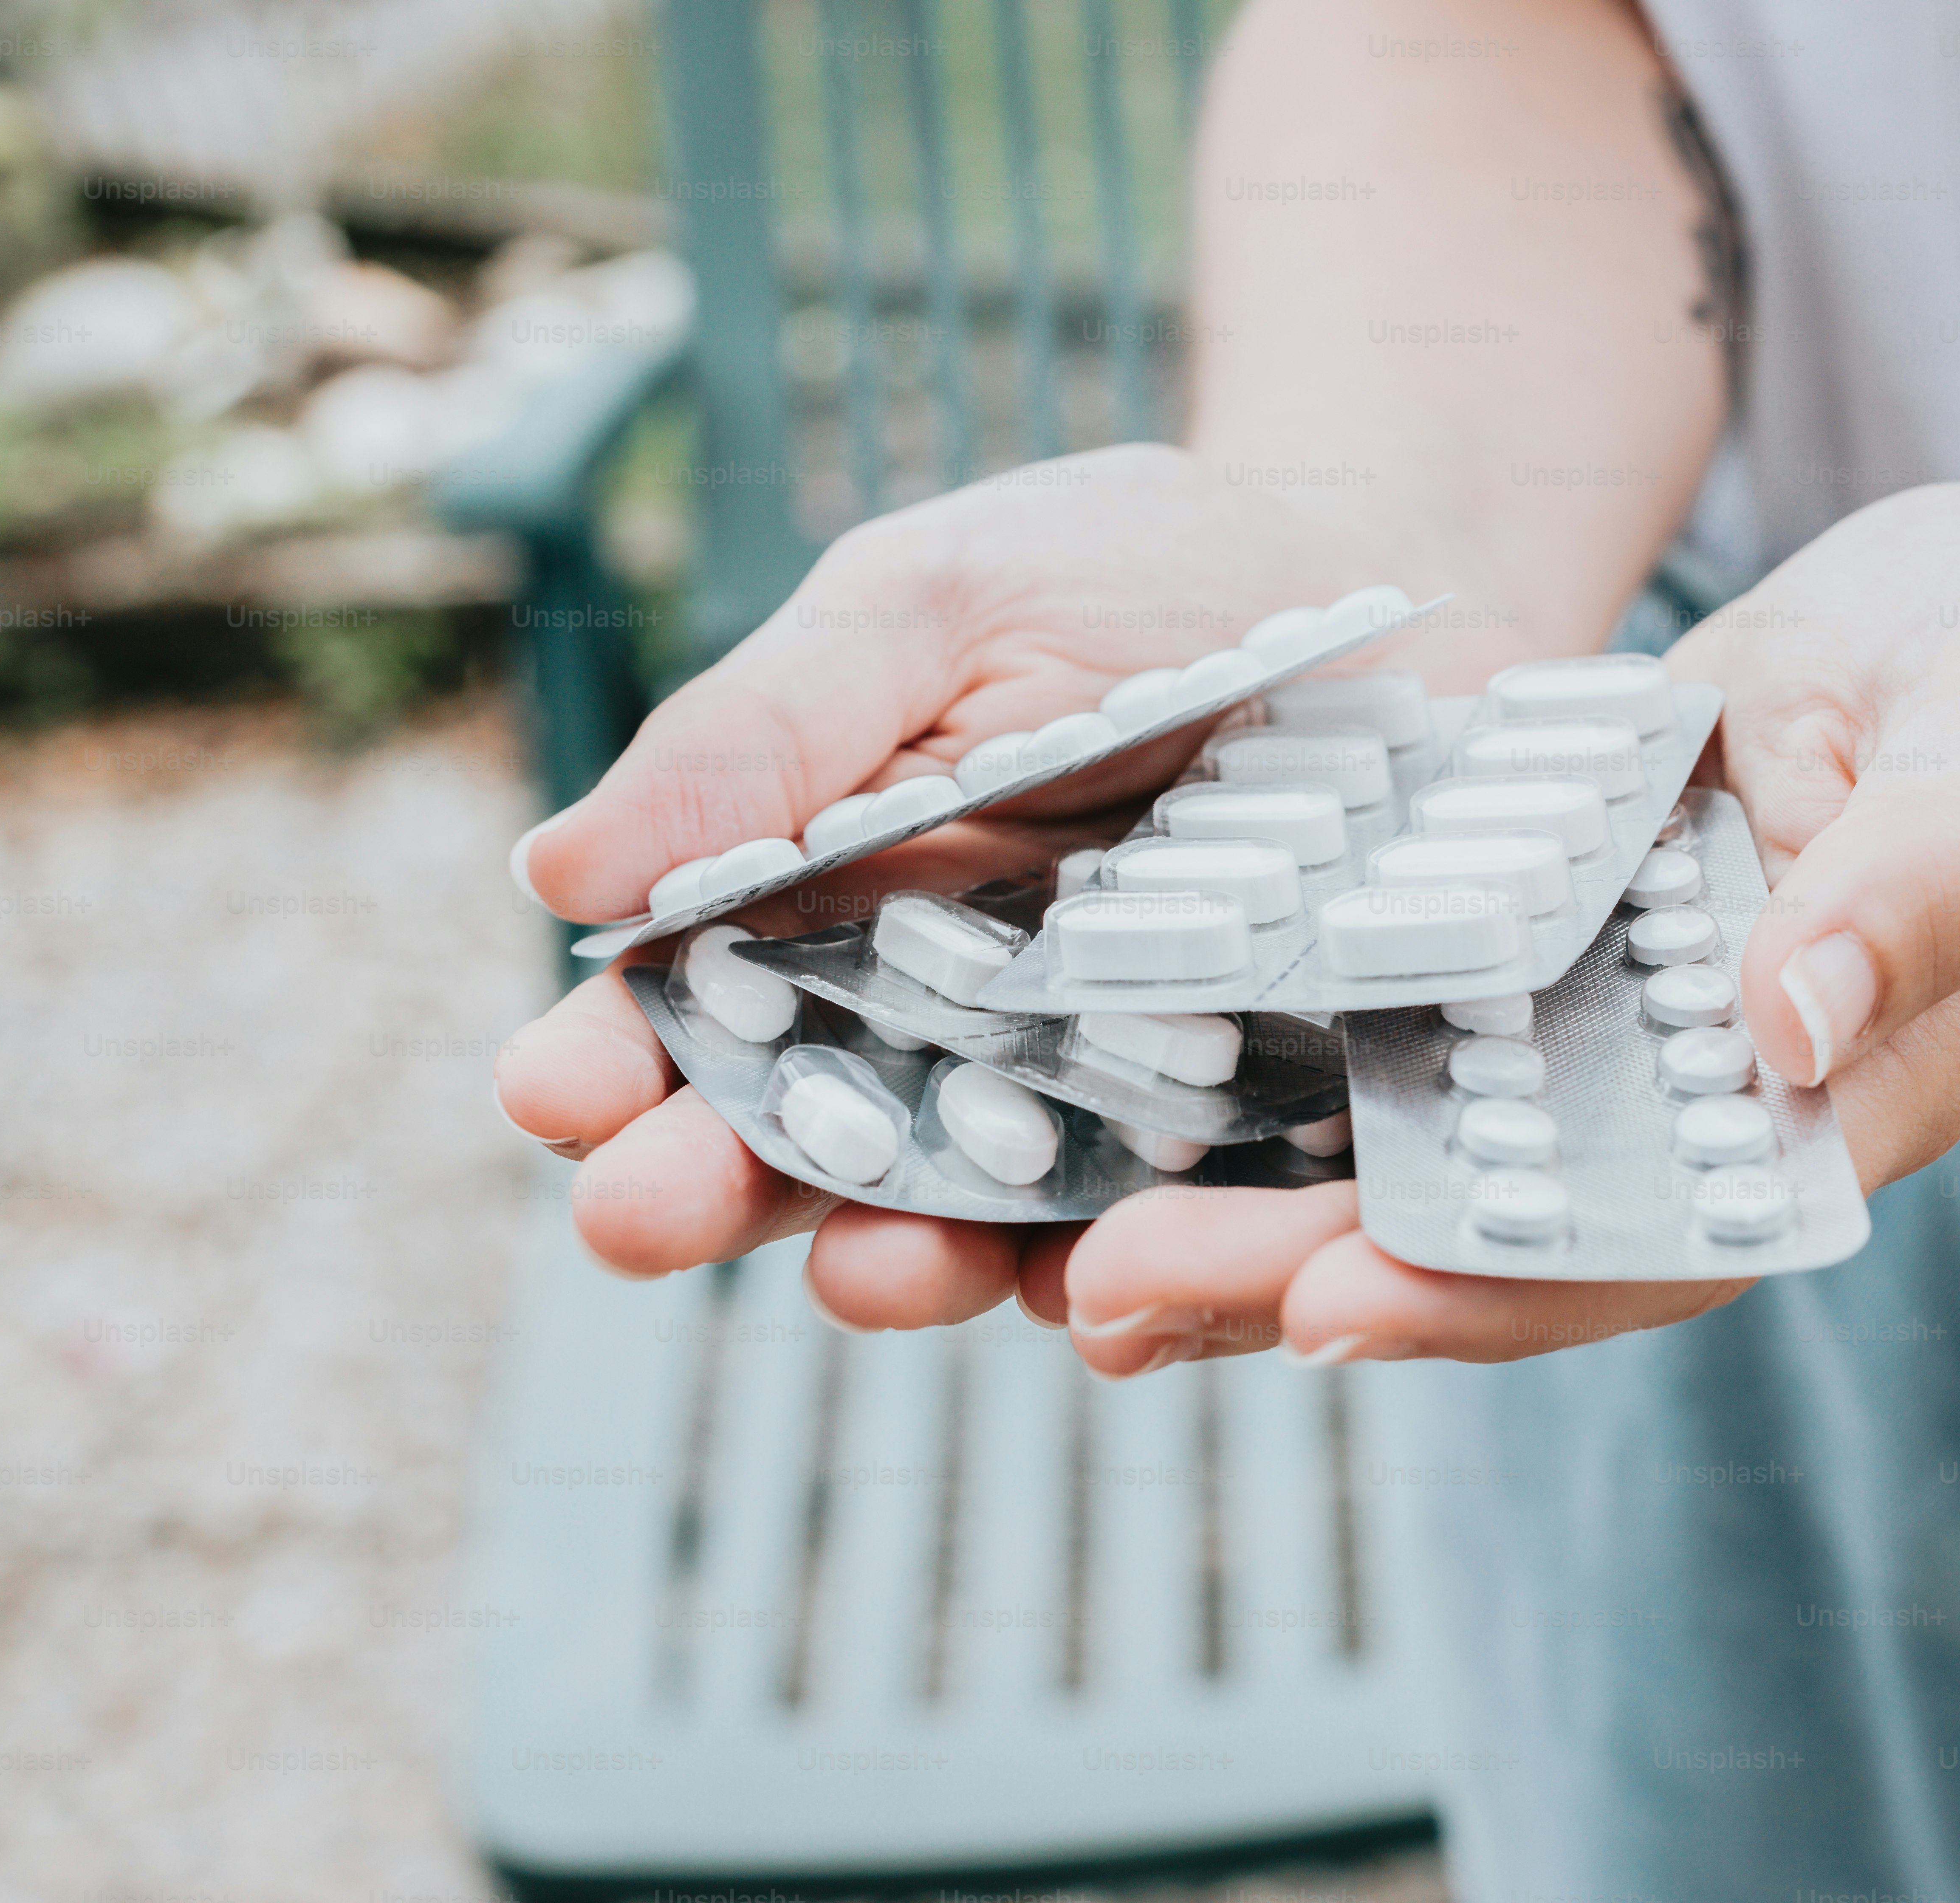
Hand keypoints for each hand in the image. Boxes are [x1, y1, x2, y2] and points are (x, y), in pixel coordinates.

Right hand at [493, 443, 1448, 1309]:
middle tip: (640, 1217)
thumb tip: (561, 868)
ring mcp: (1099, 1092)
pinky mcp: (1253, 1133)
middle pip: (813, 1141)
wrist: (1406, 577)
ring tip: (868, 1267)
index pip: (696, 1008)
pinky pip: (1184, 1237)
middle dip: (722, 1188)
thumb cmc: (1147, 569)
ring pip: (980, 1221)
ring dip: (907, 1261)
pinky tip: (1097, 1295)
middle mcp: (951, 1025)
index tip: (554, 1093)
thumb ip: (769, 733)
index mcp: (837, 899)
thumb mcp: (942, 603)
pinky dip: (1142, 1281)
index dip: (615, 1063)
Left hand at [1061, 482, 1959, 1371]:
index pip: (1650, 1246)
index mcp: (1824, 1110)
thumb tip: (1798, 1023)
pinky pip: (1388, 1061)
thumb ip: (1921, 883)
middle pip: (1490, 1241)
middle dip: (1300, 1280)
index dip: (1495, 1292)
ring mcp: (1596, 1055)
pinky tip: (1126, 1106)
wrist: (1955, 627)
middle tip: (1110, 1294)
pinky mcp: (1523, 972)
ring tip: (1065, 1259)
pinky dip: (1265, 1095)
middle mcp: (1686, 1116)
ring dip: (1246, 1223)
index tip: (1331, 1309)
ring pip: (1413, 1176)